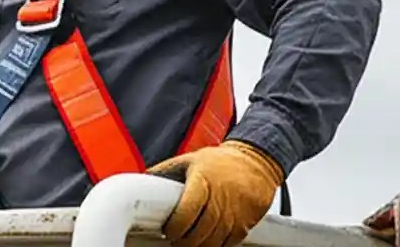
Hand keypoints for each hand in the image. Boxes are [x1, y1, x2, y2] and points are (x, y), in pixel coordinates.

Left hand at [147, 140, 284, 246]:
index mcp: (203, 181)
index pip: (187, 210)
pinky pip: (229, 243)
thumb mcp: (190, 160)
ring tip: (188, 244)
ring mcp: (235, 213)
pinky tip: (206, 243)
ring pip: (214, 240)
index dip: (175, 225)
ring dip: (199, 246)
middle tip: (175, 241)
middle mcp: (220, 198)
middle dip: (184, 241)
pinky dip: (216, 246)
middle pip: (200, 230)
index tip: (167, 231)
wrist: (256, 161)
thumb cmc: (220, 162)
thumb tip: (144, 180)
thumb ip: (166, 171)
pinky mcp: (246, 223)